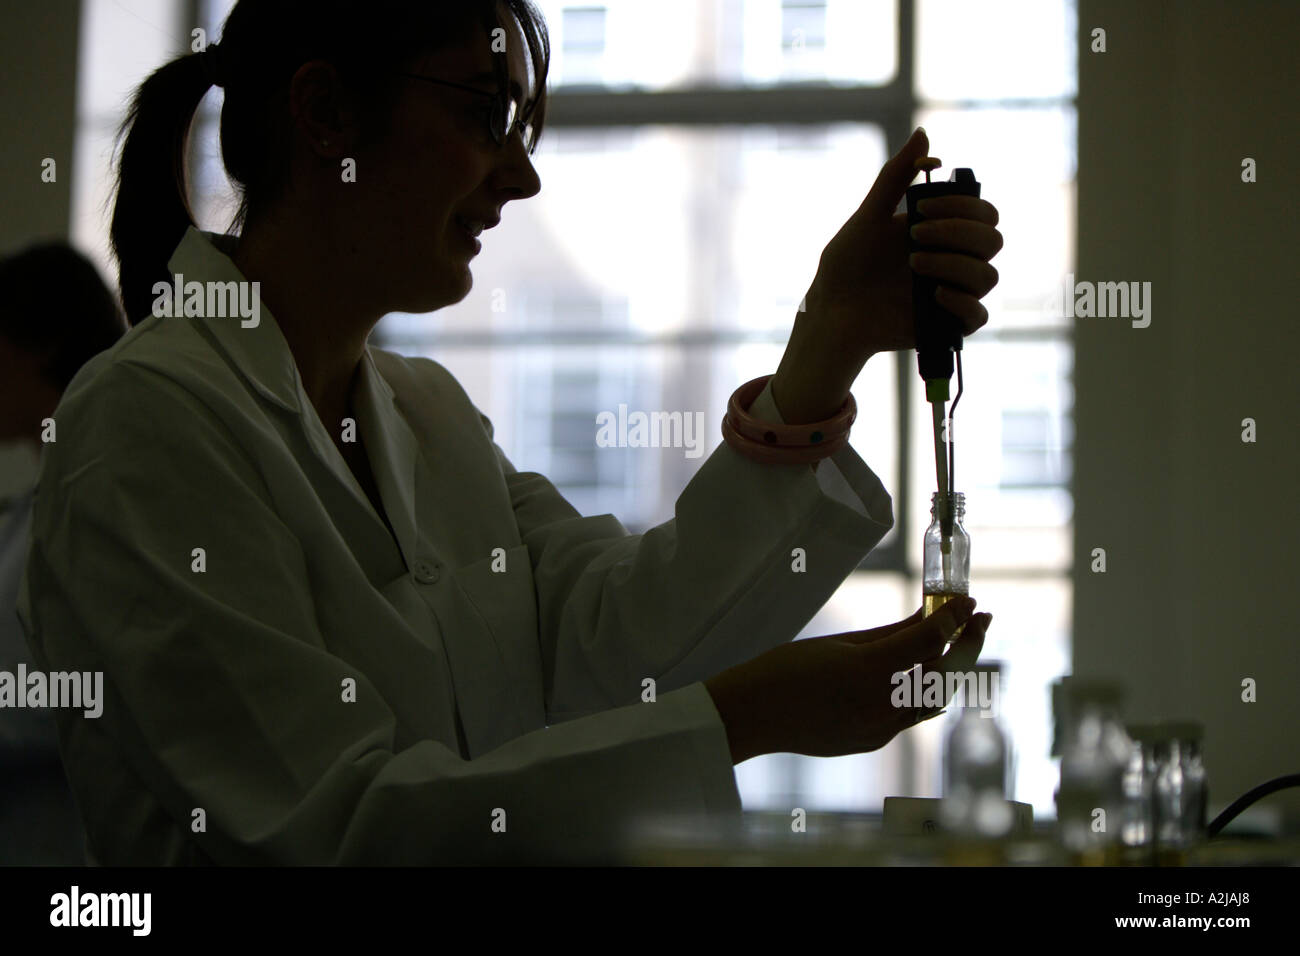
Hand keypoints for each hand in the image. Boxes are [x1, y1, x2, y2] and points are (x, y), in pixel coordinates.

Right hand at [704, 598, 991, 762]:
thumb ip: (890, 633)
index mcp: (868, 672)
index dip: (955, 618)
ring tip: (956, 644)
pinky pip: (910, 716)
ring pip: (932, 700)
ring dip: (949, 671)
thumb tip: (928, 618)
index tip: (970, 602)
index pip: (929, 641)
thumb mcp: (839, 643)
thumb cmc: (785, 670)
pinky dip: (922, 692)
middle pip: (944, 676)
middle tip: (978, 620)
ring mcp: (879, 730)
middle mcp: (881, 707)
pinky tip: (920, 672)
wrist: (751, 717)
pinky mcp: (872, 742)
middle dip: (967, 646)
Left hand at [771, 128, 1002, 422]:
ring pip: (988, 276)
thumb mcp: (868, 217)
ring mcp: (952, 293)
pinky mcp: (946, 325)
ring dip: (954, 264)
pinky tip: (935, 294)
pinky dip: (963, 303)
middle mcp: (953, 261)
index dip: (963, 205)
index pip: (983, 213)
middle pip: (993, 240)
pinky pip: (979, 316)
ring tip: (914, 264)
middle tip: (916, 235)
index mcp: (942, 232)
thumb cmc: (846, 265)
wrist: (830, 311)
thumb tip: (923, 135)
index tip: (923, 207)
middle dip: (958, 232)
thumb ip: (895, 178)